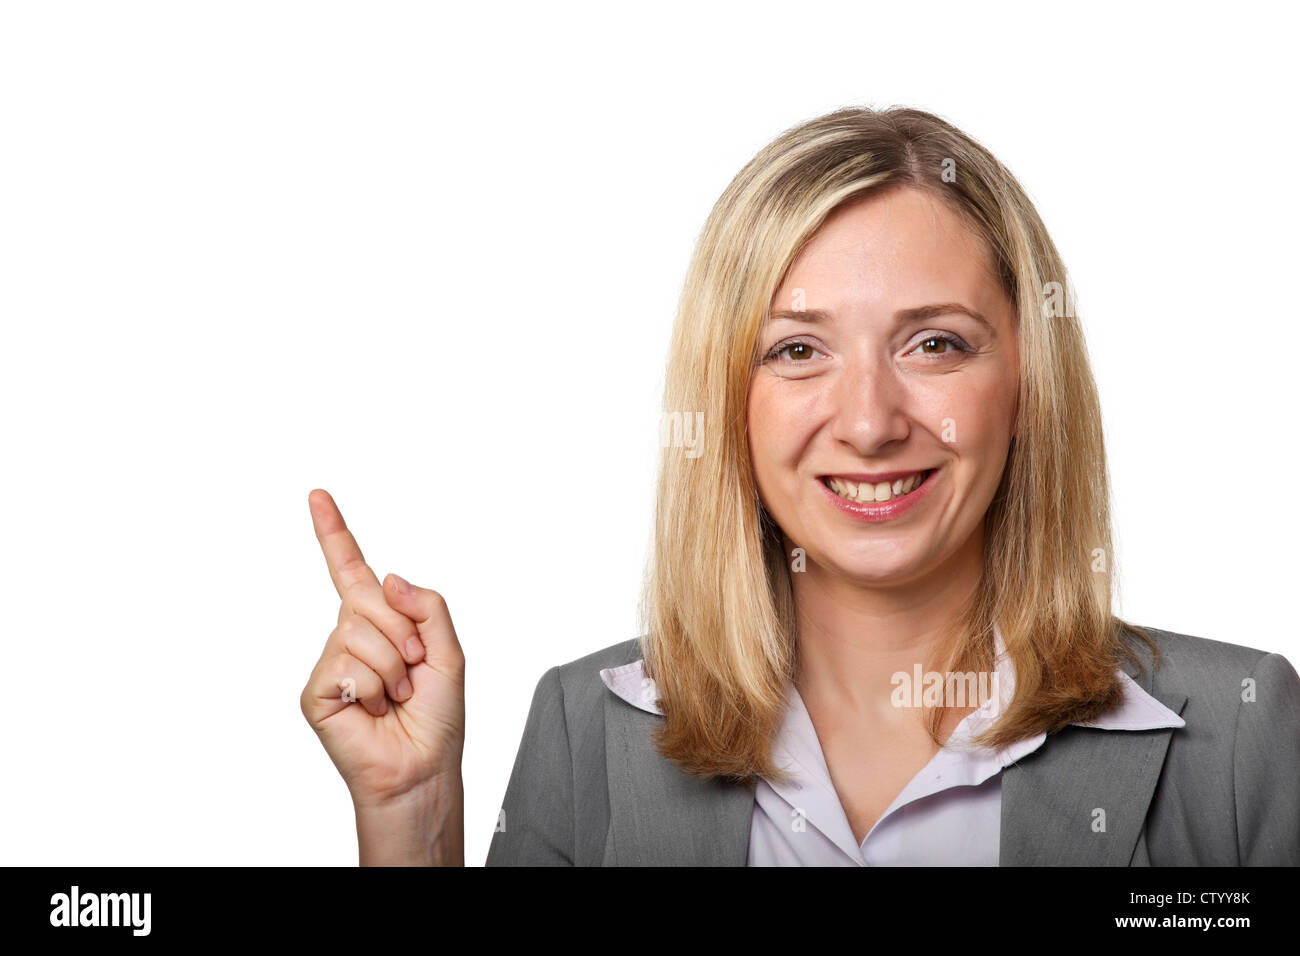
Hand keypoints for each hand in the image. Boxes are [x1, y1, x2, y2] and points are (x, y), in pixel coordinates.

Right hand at [299, 489, 464, 809]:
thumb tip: (387, 576)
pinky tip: (373, 710)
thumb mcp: (449, 652)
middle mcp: (351, 638)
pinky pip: (347, 665)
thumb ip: (427, 606)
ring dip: (392, 666)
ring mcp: (331, 663)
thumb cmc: (437, 718)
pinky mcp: (316, 691)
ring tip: (395, 696)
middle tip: (414, 672)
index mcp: (382, 624)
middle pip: (369, 599)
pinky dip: (372, 688)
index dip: (334, 534)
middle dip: (404, 633)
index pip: (353, 572)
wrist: (422, 770)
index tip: (318, 496)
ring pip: (360, 632)